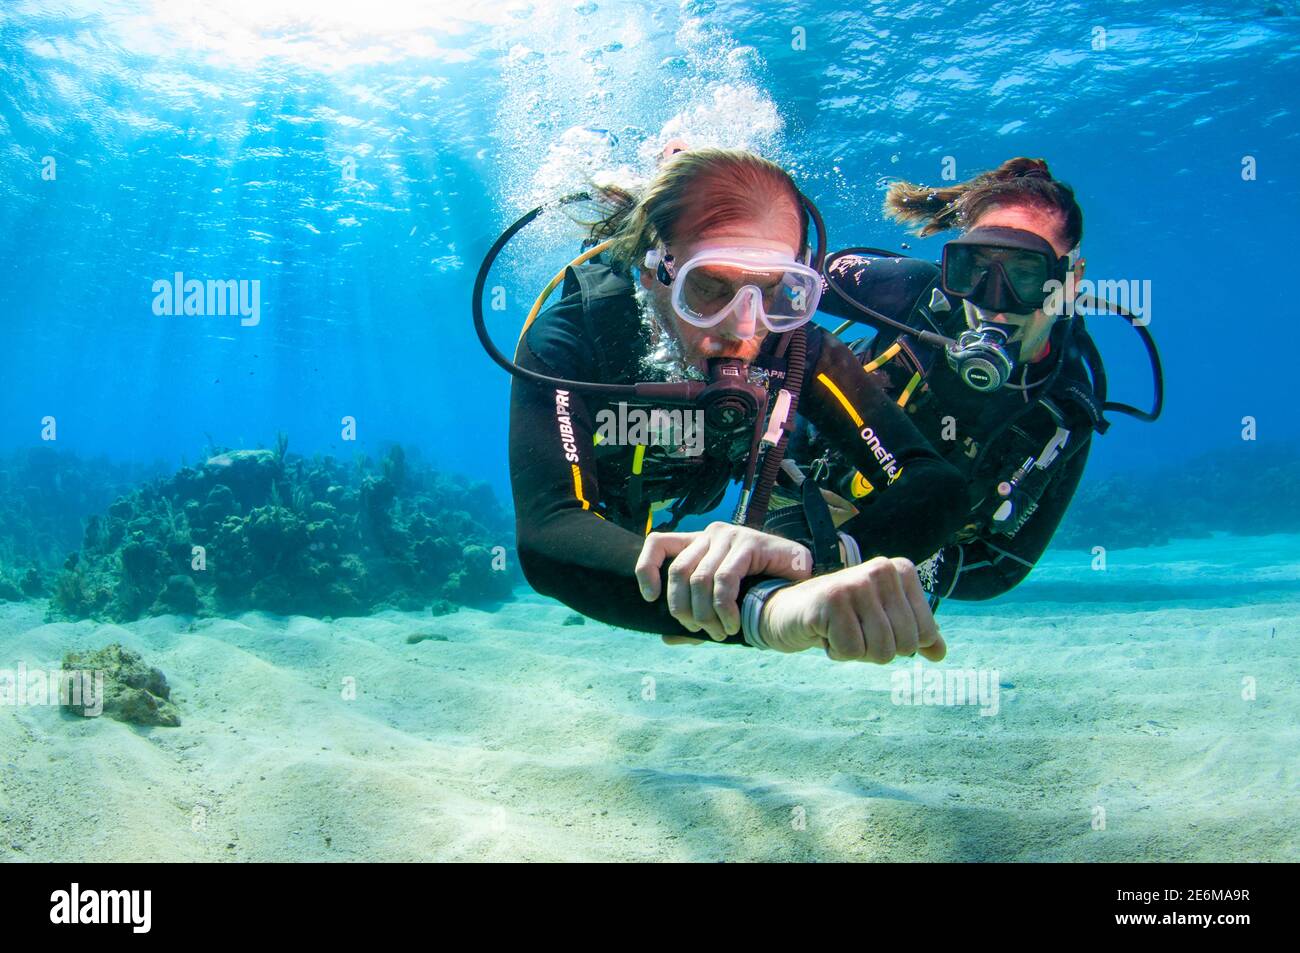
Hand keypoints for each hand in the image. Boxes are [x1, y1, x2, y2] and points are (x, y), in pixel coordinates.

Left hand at [636, 522, 812, 640]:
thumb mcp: (724, 608)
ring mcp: (730, 536)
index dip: (646, 569)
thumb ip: (698, 619)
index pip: (658, 543)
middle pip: (677, 572)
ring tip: (722, 633)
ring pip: (699, 579)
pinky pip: (723, 579)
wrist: (805, 588)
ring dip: (707, 615)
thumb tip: (665, 637)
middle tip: (704, 633)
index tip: (650, 599)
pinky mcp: (750, 543)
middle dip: (684, 610)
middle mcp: (711, 534)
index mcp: (699, 544)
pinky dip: (723, 607)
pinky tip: (732, 623)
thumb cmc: (764, 595)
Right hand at [760, 557, 944, 662]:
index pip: (925, 633)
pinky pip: (851, 651)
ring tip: (841, 631)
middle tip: (855, 631)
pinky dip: (837, 652)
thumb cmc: (843, 616)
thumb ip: (916, 633)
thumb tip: (940, 654)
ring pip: (881, 651)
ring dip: (858, 652)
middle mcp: (881, 570)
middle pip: (905, 644)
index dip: (901, 643)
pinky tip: (825, 632)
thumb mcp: (885, 620)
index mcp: (900, 570)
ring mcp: (856, 583)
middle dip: (878, 650)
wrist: (791, 610)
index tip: (875, 626)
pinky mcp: (831, 600)